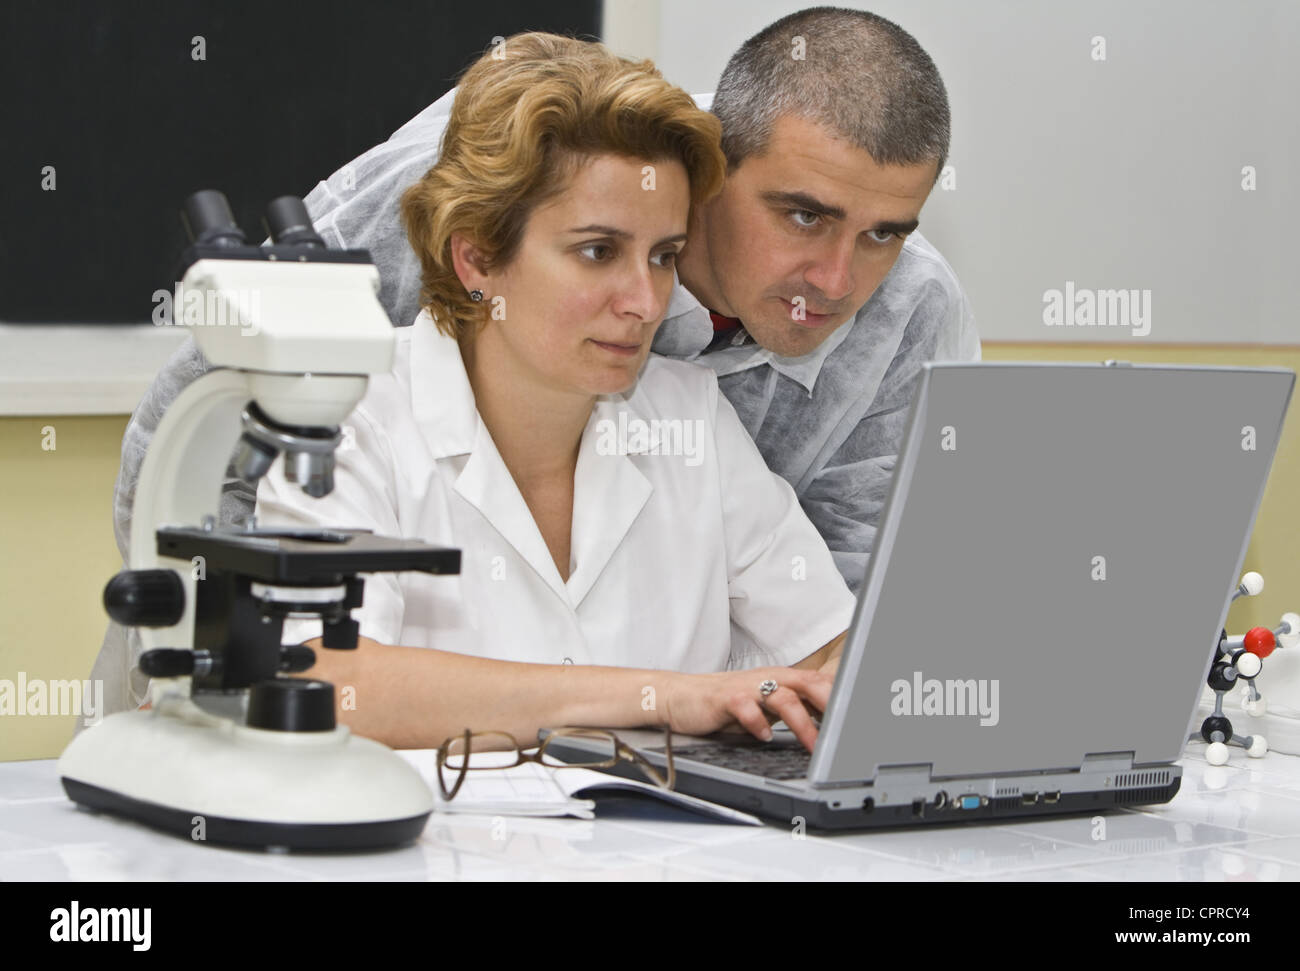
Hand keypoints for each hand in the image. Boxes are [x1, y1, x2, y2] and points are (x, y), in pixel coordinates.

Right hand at [660, 666, 834, 751]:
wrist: (680, 697)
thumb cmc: (726, 704)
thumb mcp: (765, 706)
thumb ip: (793, 709)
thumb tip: (827, 723)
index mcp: (780, 680)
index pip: (818, 683)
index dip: (841, 699)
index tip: (859, 719)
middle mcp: (767, 679)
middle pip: (807, 684)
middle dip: (830, 704)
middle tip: (846, 728)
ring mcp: (747, 687)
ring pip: (783, 697)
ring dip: (801, 722)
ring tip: (811, 744)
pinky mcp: (725, 698)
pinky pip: (745, 707)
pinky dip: (758, 722)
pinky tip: (764, 736)